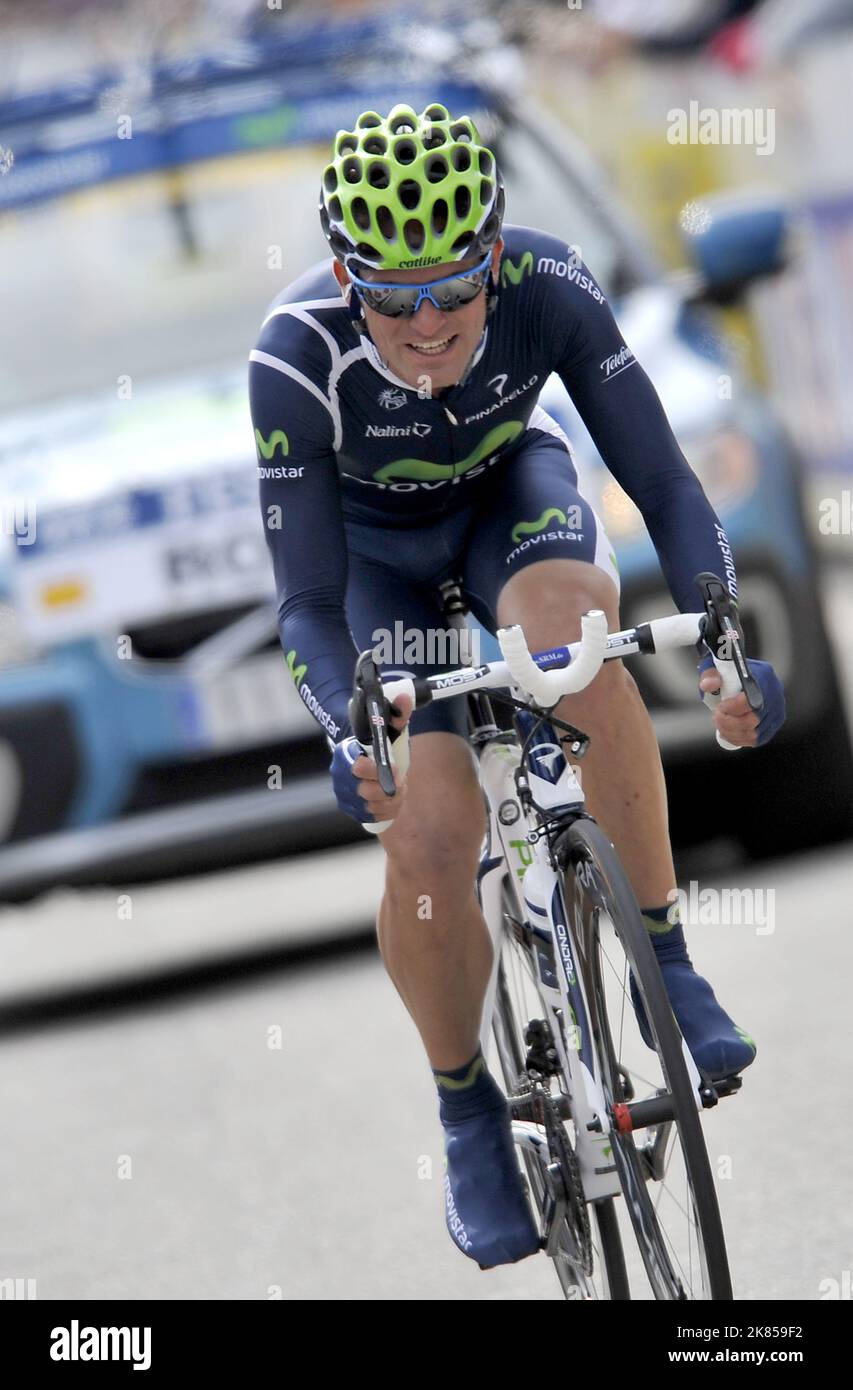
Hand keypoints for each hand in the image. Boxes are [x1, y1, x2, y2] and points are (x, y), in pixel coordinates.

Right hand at [329, 694, 412, 824]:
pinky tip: (393, 799)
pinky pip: (374, 818)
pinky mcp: (352, 810)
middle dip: (390, 788)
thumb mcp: (389, 727)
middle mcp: (340, 776)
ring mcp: (344, 795)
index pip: (358, 768)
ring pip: (372, 808)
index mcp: (346, 753)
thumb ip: (397, 714)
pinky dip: (388, 811)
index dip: (379, 771)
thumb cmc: (380, 742)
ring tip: (398, 787)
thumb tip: (404, 697)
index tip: (396, 766)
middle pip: (366, 793)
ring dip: (392, 800)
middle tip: (401, 778)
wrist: (369, 759)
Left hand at [698, 655, 784, 747]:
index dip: (734, 707)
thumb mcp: (714, 667)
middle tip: (716, 716)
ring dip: (731, 732)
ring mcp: (776, 710)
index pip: (754, 697)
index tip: (720, 706)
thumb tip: (708, 685)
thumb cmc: (725, 672)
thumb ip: (710, 674)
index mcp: (763, 675)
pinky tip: (727, 732)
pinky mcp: (772, 724)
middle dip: (729, 722)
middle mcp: (775, 693)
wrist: (736, 678)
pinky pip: (756, 739)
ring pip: (755, 733)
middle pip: (754, 719)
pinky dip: (738, 739)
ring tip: (719, 723)